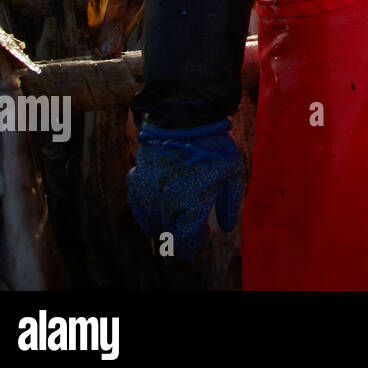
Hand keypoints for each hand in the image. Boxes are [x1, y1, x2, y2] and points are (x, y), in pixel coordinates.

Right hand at [127, 118, 242, 259]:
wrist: (184, 118)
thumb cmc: (213, 146)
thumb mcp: (231, 173)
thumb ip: (229, 203)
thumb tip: (227, 227)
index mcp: (191, 205)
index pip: (187, 242)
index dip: (194, 249)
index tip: (201, 249)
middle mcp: (166, 204)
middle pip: (171, 236)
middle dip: (184, 240)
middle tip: (197, 234)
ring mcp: (148, 194)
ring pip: (154, 225)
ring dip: (167, 228)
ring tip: (181, 221)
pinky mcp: (136, 182)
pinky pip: (138, 209)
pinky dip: (147, 216)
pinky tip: (156, 217)